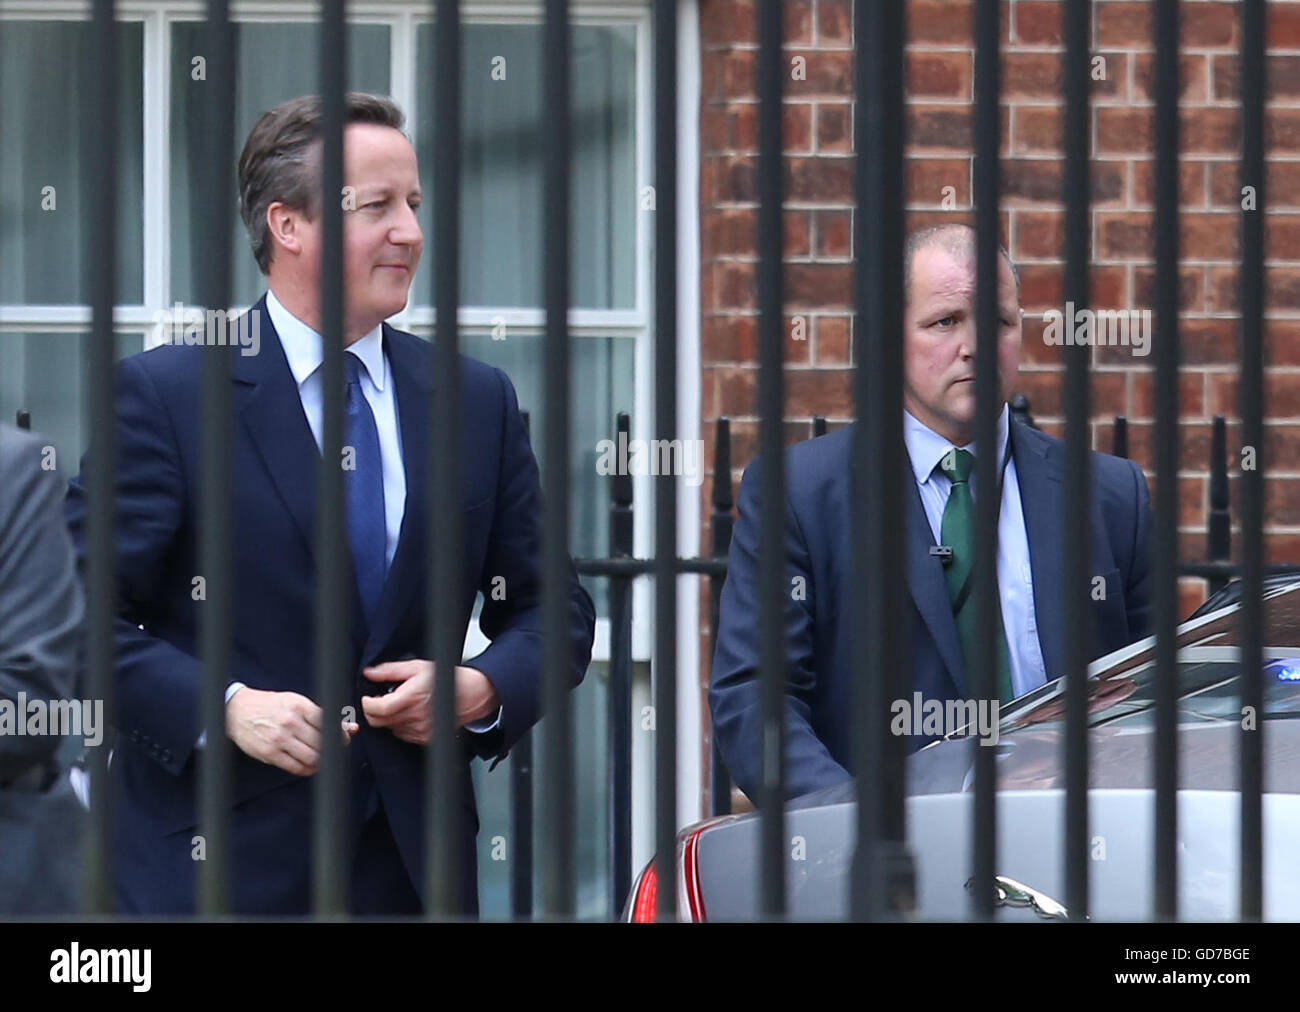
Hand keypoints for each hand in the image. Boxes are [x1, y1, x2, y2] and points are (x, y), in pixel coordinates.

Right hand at [225, 688, 356, 775]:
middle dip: (331, 750)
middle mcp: (290, 722)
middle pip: (322, 743)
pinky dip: (307, 770)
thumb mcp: (295, 702)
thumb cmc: (270, 705)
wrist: (236, 710)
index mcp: (299, 706)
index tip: (343, 739)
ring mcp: (279, 738)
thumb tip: (351, 727)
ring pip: (311, 757)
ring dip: (320, 762)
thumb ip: (321, 715)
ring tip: (322, 760)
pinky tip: (309, 767)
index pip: (329, 723)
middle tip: (333, 752)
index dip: (340, 735)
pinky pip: (295, 767)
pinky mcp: (269, 753)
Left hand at [360, 661, 498, 744]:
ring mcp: (420, 730)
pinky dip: (400, 726)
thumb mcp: (417, 667)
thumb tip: (369, 672)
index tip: (368, 698)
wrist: (470, 694)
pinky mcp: (425, 738)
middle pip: (379, 722)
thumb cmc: (446, 678)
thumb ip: (390, 670)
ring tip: (400, 705)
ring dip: (389, 719)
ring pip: (389, 729)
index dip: (367, 704)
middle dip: (374, 711)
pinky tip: (410, 714)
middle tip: (379, 701)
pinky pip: (402, 735)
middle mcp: (415, 716)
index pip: (378, 709)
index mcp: (411, 697)